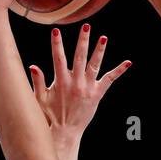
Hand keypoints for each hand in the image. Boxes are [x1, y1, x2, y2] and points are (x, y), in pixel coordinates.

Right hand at [29, 23, 130, 138]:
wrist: (64, 133)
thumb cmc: (50, 117)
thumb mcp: (40, 99)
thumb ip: (38, 82)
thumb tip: (33, 66)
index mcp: (61, 82)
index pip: (58, 58)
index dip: (57, 44)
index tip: (56, 30)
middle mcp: (76, 83)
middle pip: (79, 57)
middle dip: (82, 41)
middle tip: (86, 26)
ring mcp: (88, 88)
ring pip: (94, 65)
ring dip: (99, 51)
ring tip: (103, 37)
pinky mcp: (97, 95)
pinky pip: (109, 80)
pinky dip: (118, 71)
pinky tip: (127, 63)